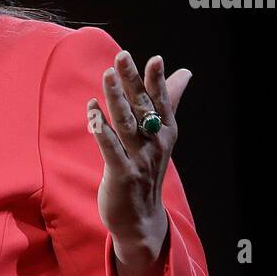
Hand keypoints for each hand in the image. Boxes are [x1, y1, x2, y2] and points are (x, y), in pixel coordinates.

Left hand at [86, 50, 190, 265]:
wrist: (140, 218)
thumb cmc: (147, 171)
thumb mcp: (161, 137)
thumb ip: (169, 103)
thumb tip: (184, 73)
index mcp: (165, 132)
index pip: (161, 101)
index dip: (157, 80)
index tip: (155, 58)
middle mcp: (155, 144)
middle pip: (142, 107)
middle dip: (133, 81)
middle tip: (122, 56)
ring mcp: (139, 160)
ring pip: (126, 123)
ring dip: (115, 98)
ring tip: (107, 75)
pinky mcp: (121, 175)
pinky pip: (110, 147)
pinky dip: (101, 127)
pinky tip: (92, 109)